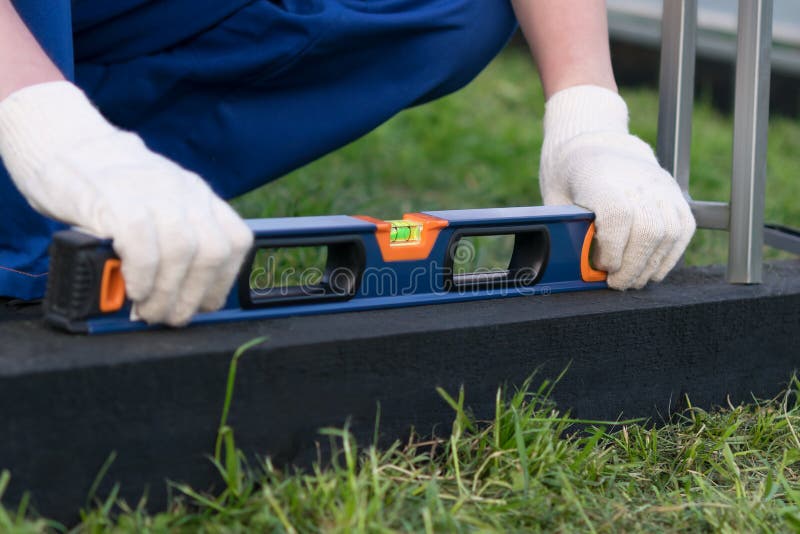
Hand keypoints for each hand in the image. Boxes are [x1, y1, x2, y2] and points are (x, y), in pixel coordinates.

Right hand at [0, 82, 252, 324]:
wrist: (65, 142)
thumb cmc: (108, 186)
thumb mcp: (155, 204)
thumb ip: (171, 240)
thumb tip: (174, 295)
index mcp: (198, 195)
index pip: (236, 240)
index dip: (224, 280)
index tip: (206, 303)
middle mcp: (184, 191)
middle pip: (214, 251)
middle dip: (195, 294)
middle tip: (171, 316)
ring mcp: (153, 193)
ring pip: (183, 252)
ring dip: (166, 292)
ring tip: (148, 309)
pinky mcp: (118, 200)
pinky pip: (144, 247)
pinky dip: (142, 277)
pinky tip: (133, 289)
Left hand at [539, 85, 694, 288]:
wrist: (596, 146)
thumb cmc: (570, 179)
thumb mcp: (555, 200)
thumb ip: (564, 229)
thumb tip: (570, 268)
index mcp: (599, 178)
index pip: (618, 215)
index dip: (613, 249)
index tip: (603, 266)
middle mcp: (635, 180)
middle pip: (648, 229)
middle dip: (632, 266)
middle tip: (617, 283)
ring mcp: (659, 186)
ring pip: (668, 233)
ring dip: (651, 265)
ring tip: (633, 279)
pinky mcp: (674, 194)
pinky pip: (683, 229)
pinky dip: (670, 255)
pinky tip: (652, 270)